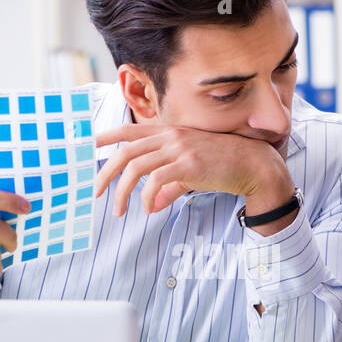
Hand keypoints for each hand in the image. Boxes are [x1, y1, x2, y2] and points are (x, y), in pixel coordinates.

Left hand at [94, 123, 293, 224]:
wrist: (254, 164)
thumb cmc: (223, 166)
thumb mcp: (191, 172)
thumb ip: (169, 186)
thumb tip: (153, 204)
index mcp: (170, 132)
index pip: (130, 130)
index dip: (107, 136)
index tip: (88, 146)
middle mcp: (171, 136)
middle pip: (126, 151)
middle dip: (105, 172)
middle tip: (94, 192)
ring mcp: (180, 148)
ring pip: (136, 166)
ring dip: (122, 191)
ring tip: (117, 211)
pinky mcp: (189, 164)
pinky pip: (157, 181)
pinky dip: (147, 197)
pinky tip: (148, 209)